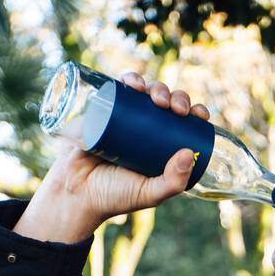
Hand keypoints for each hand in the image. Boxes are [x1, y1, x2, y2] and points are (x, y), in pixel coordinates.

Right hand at [15, 72, 211, 242]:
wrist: (75, 192)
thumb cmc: (113, 197)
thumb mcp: (149, 194)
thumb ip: (172, 182)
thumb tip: (189, 153)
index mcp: (160, 147)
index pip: (184, 124)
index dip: (195, 113)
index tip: (199, 115)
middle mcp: (144, 130)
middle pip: (167, 105)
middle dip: (177, 98)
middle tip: (175, 108)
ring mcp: (123, 118)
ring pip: (145, 94)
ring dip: (156, 86)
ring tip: (154, 96)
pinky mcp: (102, 110)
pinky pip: (117, 88)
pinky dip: (129, 79)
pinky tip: (134, 82)